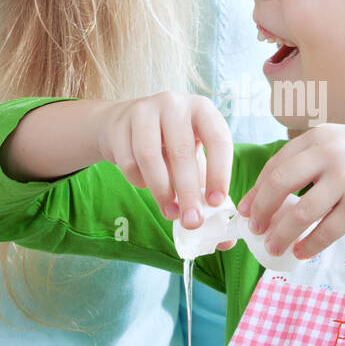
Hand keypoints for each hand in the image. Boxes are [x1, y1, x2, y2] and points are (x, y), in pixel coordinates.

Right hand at [97, 92, 234, 240]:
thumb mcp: (194, 161)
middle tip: (192, 222)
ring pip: (150, 156)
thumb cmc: (171, 146)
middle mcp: (175, 104)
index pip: (218, 140)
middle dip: (188, 193)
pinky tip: (145, 184)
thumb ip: (209, 193)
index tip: (216, 203)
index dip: (220, 173)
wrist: (125, 124)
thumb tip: (225, 241)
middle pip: (182, 153)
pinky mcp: (119, 123)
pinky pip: (127, 160)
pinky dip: (138, 180)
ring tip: (169, 212)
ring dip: (161, 191)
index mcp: (203, 110)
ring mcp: (144, 110)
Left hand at [236, 123, 344, 258]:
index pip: (277, 165)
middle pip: (279, 185)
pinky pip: (326, 230)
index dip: (257, 190)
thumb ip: (317, 161)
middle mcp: (330, 153)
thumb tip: (279, 193)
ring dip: (281, 234)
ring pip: (299, 213)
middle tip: (255, 229)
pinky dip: (310, 245)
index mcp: (322, 137)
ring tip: (273, 247)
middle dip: (261, 210)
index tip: (246, 209)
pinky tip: (302, 252)